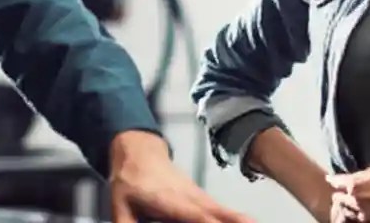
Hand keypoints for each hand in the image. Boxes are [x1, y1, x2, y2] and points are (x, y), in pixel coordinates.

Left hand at [108, 130, 253, 222]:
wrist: (140, 152)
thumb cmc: (130, 180)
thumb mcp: (119, 206)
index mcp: (168, 199)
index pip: (193, 214)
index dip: (207, 221)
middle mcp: (189, 197)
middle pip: (217, 213)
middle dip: (235, 221)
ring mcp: (200, 197)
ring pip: (226, 212)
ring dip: (241, 220)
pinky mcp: (205, 200)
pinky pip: (224, 212)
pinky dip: (238, 218)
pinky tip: (250, 221)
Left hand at [325, 159, 369, 221]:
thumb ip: (369, 172)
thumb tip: (360, 175)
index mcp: (357, 184)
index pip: (338, 182)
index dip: (335, 180)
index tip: (331, 179)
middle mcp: (358, 203)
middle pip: (340, 201)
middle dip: (340, 195)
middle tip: (339, 192)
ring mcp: (367, 217)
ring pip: (350, 213)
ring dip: (349, 207)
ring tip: (349, 203)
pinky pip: (362, 220)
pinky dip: (360, 216)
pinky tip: (365, 211)